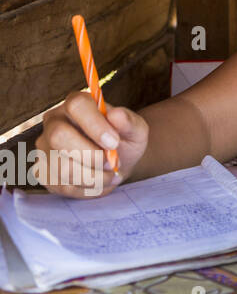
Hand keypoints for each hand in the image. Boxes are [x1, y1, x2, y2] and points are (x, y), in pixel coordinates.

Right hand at [33, 89, 148, 197]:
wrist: (117, 164)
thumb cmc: (124, 142)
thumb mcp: (136, 131)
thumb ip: (129, 122)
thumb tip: (116, 114)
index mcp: (77, 104)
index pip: (76, 105)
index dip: (95, 125)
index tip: (114, 143)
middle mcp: (54, 122)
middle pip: (58, 136)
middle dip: (90, 155)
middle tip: (112, 163)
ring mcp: (45, 147)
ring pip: (61, 166)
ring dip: (93, 177)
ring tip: (111, 174)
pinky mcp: (43, 171)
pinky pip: (62, 185)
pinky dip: (87, 188)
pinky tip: (99, 181)